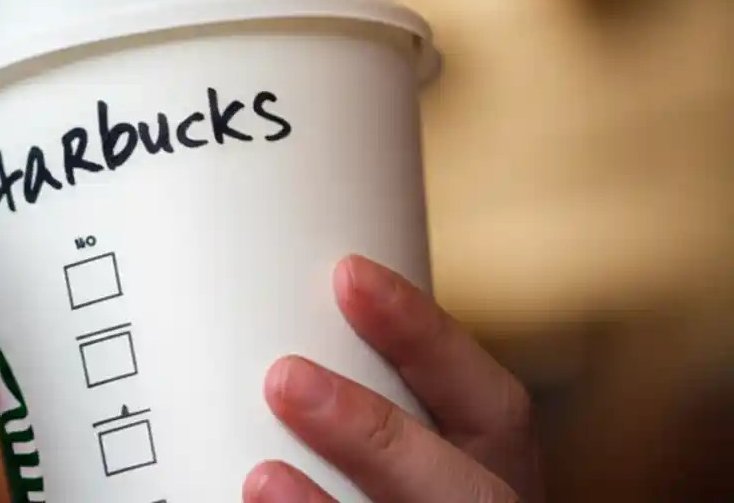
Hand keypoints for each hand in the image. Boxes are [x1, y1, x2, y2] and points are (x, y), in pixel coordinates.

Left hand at [245, 256, 542, 502]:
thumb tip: (266, 347)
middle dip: (378, 434)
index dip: (425, 333)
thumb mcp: (416, 453)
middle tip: (283, 377)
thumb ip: (376, 413)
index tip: (347, 274)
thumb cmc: (397, 491)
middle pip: (463, 492)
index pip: (490, 404)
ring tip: (258, 478)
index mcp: (496, 477)